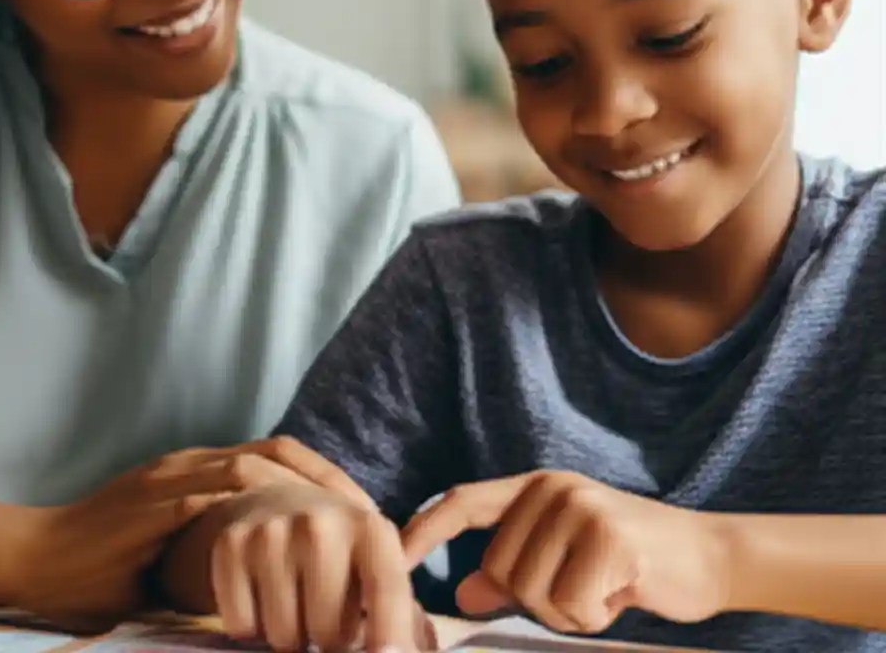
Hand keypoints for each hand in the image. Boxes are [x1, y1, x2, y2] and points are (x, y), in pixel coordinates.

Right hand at [18, 438, 374, 622]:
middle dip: (326, 480)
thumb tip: (271, 572)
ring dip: (297, 494)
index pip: (278, 455)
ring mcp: (167, 479)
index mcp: (198, 468)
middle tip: (366, 513)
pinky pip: (206, 501)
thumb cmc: (104, 563)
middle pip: (277, 453)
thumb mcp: (173, 546)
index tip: (362, 509)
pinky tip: (279, 540)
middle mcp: (188, 463)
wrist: (36, 558)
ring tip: (337, 524)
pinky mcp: (146, 505)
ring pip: (249, 469)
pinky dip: (249, 518)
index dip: (324, 477)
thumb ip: (217, 546)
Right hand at [211, 485, 435, 652]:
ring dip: (291, 637)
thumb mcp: (376, 566)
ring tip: (296, 605)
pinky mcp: (229, 547)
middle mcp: (320, 524)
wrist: (271, 503)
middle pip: (329, 634)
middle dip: (329, 640)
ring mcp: (270, 533)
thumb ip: (403, 616)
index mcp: (369, 529)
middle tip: (325, 617)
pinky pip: (242, 626)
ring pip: (284, 638)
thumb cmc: (337, 550)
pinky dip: (250, 626)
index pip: (386, 593)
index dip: (391, 638)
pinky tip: (262, 597)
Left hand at [402, 471, 730, 633]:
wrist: (710, 557)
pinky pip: (571, 606)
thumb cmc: (628, 563)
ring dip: (568, 612)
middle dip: (536, 600)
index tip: (396, 558)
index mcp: (535, 488)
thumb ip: (510, 575)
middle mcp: (553, 490)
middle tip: (584, 590)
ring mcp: (581, 509)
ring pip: (533, 593)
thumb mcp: (562, 561)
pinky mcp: (609, 539)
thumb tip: (462, 594)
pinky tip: (622, 595)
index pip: (463, 503)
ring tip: (604, 589)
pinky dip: (594, 617)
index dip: (425, 530)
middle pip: (501, 570)